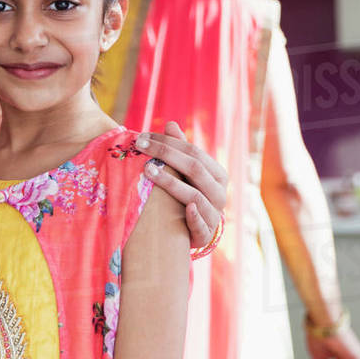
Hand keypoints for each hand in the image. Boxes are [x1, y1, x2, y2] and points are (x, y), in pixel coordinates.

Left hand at [137, 121, 227, 247]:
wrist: (197, 233)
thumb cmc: (190, 195)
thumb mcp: (186, 173)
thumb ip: (180, 150)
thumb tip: (170, 124)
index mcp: (217, 174)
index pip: (193, 152)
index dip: (168, 142)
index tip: (142, 137)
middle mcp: (219, 192)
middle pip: (194, 168)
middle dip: (166, 155)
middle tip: (140, 146)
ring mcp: (214, 214)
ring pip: (195, 195)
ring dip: (171, 182)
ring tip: (148, 171)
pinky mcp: (205, 234)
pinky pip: (201, 225)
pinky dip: (194, 217)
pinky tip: (186, 209)